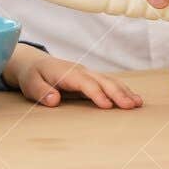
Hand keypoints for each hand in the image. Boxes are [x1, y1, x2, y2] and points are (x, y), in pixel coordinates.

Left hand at [3, 45, 141, 108]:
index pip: (85, 83)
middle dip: (118, 93)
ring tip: (138, 103)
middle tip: (132, 105)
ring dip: (124, 91)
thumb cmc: (32, 75)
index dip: (96, 94)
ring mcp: (88, 74)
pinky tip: (133, 99)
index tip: (108, 106)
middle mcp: (81, 71)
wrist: (33, 62)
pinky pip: (109, 83)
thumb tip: (54, 100)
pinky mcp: (91, 79)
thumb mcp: (30, 84)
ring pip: (110, 81)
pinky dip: (122, 90)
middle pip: (103, 81)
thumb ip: (41, 92)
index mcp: (67, 73)